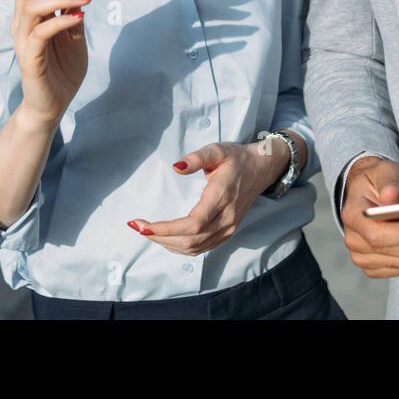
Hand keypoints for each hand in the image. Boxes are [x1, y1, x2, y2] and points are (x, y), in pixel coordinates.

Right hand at [10, 0, 92, 122]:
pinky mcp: (29, 59)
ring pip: (31, 5)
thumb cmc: (64, 70)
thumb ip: (73, 13)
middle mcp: (23, 23)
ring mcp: (23, 40)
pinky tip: (80, 17)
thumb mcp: (75, 36)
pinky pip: (39, 33)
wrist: (54, 106)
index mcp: (32, 14)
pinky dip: (60, 20)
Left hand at [128, 139, 288, 254]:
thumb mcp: (218, 150)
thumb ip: (197, 157)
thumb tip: (176, 166)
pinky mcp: (227, 232)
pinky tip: (166, 238)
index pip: (192, 224)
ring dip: (167, 244)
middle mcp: (226, 218)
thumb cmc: (236, 158)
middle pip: (189, 240)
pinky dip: (180, 247)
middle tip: (137, 226)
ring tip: (147, 231)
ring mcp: (228, 228)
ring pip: (194, 248)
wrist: (261, 169)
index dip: (165, 229)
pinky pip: (201, 248)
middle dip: (159, 237)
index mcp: (221, 197)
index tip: (142, 225)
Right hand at [340, 156, 398, 277]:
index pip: (378, 235)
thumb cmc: (381, 180)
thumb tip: (392, 197)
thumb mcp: (386, 172)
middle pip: (398, 252)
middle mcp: (354, 241)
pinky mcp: (375, 268)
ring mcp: (363, 258)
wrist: (373, 193)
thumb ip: (390, 183)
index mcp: (351, 216)